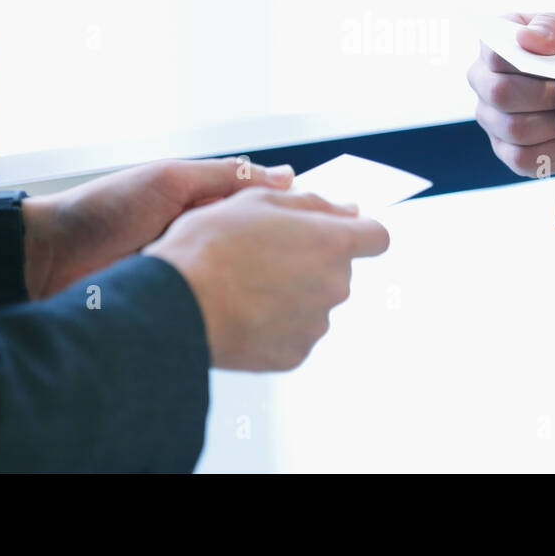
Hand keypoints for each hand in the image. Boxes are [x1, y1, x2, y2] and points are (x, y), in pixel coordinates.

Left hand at [20, 157, 293, 299]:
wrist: (47, 261)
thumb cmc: (101, 209)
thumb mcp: (169, 179)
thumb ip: (225, 176)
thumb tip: (285, 175)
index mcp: (203, 199)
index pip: (264, 203)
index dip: (295, 212)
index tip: (332, 219)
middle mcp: (203, 234)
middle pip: (260, 241)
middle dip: (286, 248)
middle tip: (320, 255)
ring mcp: (192, 269)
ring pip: (244, 274)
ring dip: (262, 277)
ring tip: (294, 279)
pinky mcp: (181, 301)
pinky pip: (218, 301)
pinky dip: (234, 302)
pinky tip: (257, 305)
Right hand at [144, 188, 390, 370]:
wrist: (177, 304)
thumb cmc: (211, 246)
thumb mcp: (257, 200)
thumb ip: (312, 203)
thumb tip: (348, 210)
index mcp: (332, 243)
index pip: (377, 237)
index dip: (359, 232)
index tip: (335, 232)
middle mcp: (334, 286)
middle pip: (339, 270)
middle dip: (313, 260)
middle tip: (265, 253)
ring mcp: (316, 325)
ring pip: (316, 302)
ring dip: (293, 292)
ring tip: (247, 285)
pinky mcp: (295, 355)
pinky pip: (295, 333)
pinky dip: (277, 324)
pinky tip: (245, 313)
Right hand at [467, 9, 554, 176]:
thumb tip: (525, 39)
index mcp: (495, 43)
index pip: (495, 53)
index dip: (533, 61)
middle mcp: (483, 80)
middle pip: (500, 93)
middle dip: (548, 94)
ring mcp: (491, 118)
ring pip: (514, 128)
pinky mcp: (506, 151)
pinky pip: (524, 158)